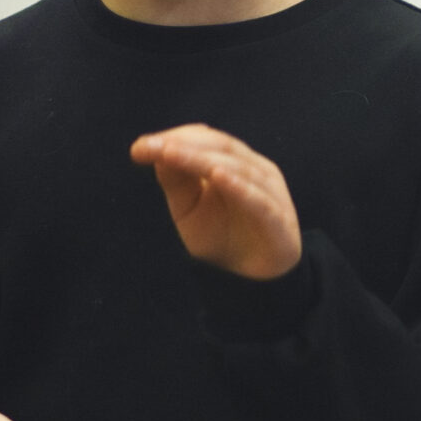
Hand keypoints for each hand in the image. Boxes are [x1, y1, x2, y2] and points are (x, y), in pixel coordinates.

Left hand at [130, 125, 301, 279]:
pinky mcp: (278, 221)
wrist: (252, 282)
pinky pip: (258, 200)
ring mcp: (271, 194)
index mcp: (237, 164)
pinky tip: (218, 177)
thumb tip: (153, 150)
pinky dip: (239, 186)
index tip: (141, 146)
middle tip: (151, 147)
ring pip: (238, 169)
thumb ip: (176, 182)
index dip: (177, 137)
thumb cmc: (222, 238)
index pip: (208, 140)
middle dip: (184, 145)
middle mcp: (257, 172)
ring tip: (171, 154)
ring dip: (203, 159)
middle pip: (222, 148)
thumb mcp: (188, 210)